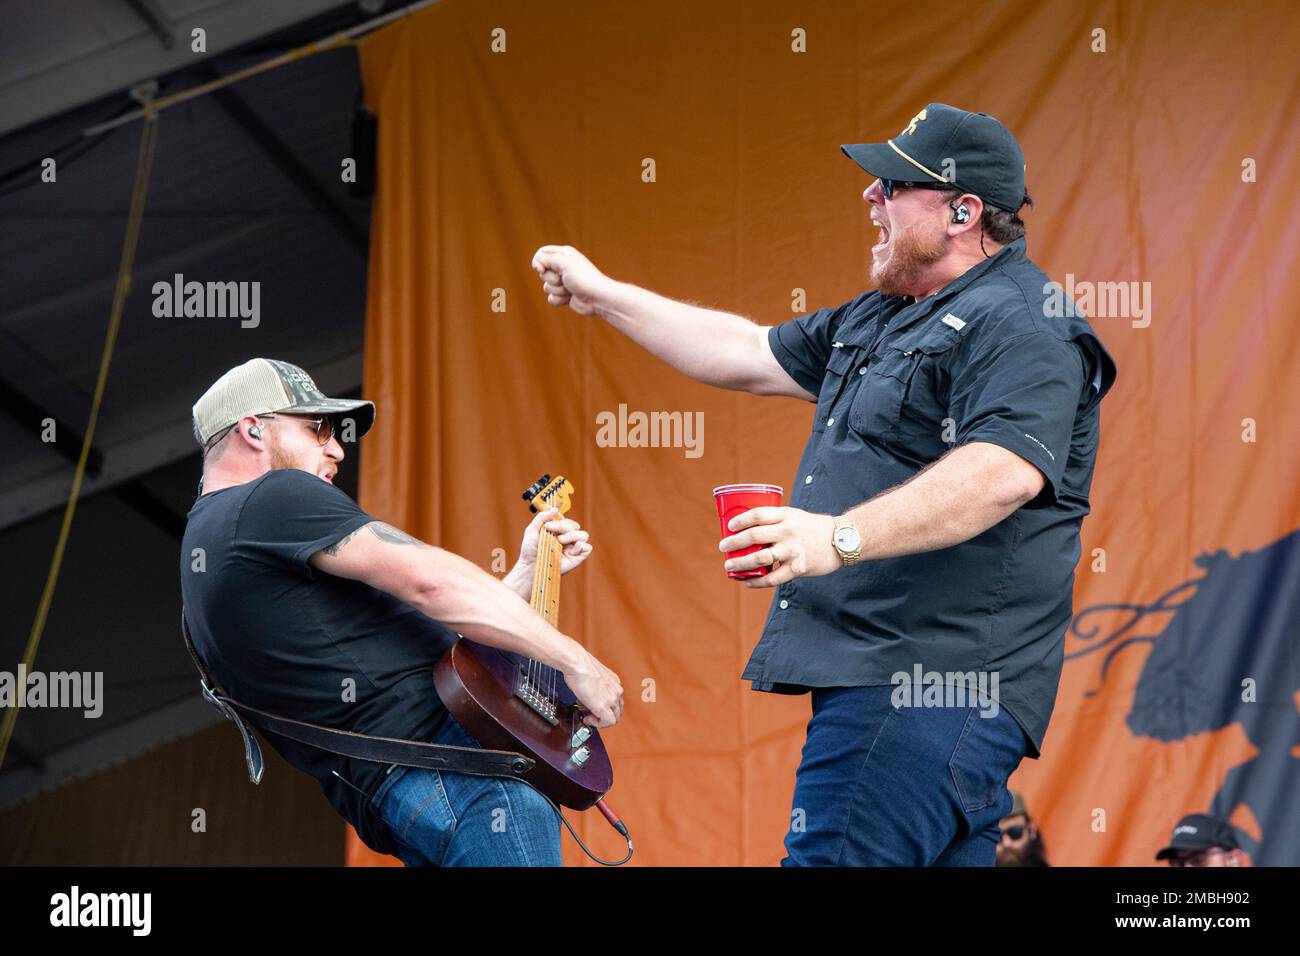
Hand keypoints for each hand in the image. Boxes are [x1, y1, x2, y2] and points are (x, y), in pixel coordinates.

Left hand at [504, 508, 592, 599]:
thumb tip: (555, 509)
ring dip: (573, 535)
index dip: (560, 521)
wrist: (530, 566)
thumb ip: (542, 517)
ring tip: (560, 541)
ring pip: (584, 535)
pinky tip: (569, 551)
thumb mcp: (532, 530)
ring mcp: (572, 548)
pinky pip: (587, 548)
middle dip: (564, 527)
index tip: (548, 526)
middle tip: (553, 533)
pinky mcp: (577, 558)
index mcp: (558, 532)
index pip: (567, 521)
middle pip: (576, 526)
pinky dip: (580, 546)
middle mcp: (567, 539)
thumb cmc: (530, 551)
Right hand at [531, 244, 609, 315]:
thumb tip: (536, 264)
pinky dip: (559, 300)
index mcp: (563, 254)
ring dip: (558, 290)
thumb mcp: (564, 263)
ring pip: (546, 287)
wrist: (598, 298)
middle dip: (551, 278)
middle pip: (542, 272)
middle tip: (565, 279)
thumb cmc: (584, 278)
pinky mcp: (564, 295)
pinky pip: (551, 298)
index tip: (541, 269)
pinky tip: (570, 298)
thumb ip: (546, 259)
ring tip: (571, 290)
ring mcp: (563, 282)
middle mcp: (562, 267)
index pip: (541, 253)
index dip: (538, 262)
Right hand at [563, 651, 623, 727]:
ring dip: (601, 720)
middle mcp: (616, 691)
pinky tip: (588, 719)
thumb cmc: (581, 666)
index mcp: (615, 683)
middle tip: (591, 714)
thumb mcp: (594, 678)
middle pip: (617, 711)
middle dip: (604, 716)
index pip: (616, 702)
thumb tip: (590, 698)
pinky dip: (599, 724)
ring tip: (589, 716)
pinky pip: (608, 722)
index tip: (595, 708)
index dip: (605, 708)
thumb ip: (596, 689)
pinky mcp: (604, 706)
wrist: (577, 664)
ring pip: (615, 718)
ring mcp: (612, 699)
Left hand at [719, 506, 841, 588]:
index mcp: (786, 515)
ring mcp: (793, 550)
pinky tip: (747, 582)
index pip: (758, 514)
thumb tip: (749, 532)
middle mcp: (788, 531)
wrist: (842, 541)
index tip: (730, 526)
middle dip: (735, 542)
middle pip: (755, 535)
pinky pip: (773, 578)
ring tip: (729, 566)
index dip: (741, 520)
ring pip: (760, 558)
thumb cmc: (814, 528)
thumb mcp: (795, 517)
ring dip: (741, 563)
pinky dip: (757, 582)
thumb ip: (776, 522)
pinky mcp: (798, 568)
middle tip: (723, 546)